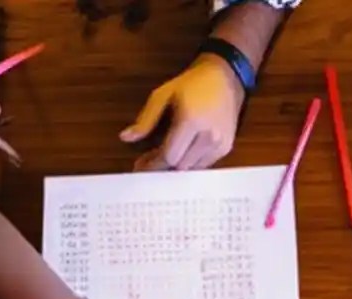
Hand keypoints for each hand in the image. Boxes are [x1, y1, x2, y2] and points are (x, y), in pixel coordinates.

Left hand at [121, 55, 244, 171]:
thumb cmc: (192, 83)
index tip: (140, 165)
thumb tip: (125, 137)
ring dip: (177, 165)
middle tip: (149, 160)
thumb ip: (145, 119)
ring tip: (165, 155)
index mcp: (192, 121)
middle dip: (162, 166)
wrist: (225, 77)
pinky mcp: (226, 148)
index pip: (169, 156)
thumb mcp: (163, 95)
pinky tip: (182, 152)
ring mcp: (220, 144)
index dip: (153, 164)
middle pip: (180, 166)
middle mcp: (209, 136)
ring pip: (192, 168)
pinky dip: (191, 162)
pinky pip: (204, 164)